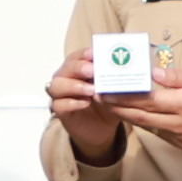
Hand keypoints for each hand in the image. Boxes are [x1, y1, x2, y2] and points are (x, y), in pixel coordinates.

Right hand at [46, 51, 125, 165]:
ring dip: (75, 85)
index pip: (78, 56)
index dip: (85, 53)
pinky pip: (59, 104)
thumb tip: (124, 68)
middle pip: (66, 68)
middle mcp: (66, 77)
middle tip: (92, 70)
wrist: (101, 127)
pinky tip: (85, 103)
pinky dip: (72, 103)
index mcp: (79, 68)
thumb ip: (113, 79)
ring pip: (57, 85)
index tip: (94, 54)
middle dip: (79, 67)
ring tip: (91, 90)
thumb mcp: (112, 89)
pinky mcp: (60, 110)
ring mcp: (61, 94)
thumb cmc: (106, 103)